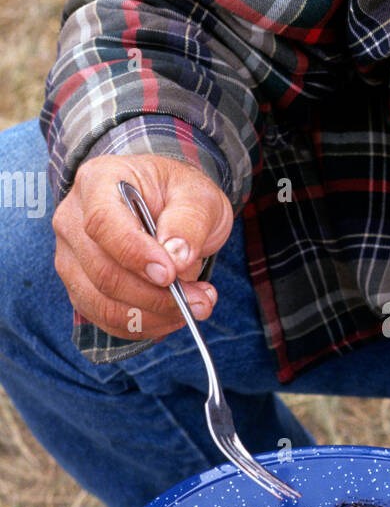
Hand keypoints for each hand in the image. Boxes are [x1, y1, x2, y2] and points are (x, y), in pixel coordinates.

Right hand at [53, 153, 232, 340]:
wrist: (167, 206)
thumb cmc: (179, 195)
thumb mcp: (198, 195)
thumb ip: (189, 221)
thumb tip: (177, 259)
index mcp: (98, 181)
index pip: (103, 223)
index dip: (135, 254)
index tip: (171, 274)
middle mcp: (73, 219)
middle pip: (103, 271)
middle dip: (156, 295)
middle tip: (202, 299)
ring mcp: (70, 256)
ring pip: (102, 303)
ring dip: (154, 315)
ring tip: (196, 306)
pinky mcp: (79, 287)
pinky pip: (105, 319)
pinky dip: (144, 325)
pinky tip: (174, 315)